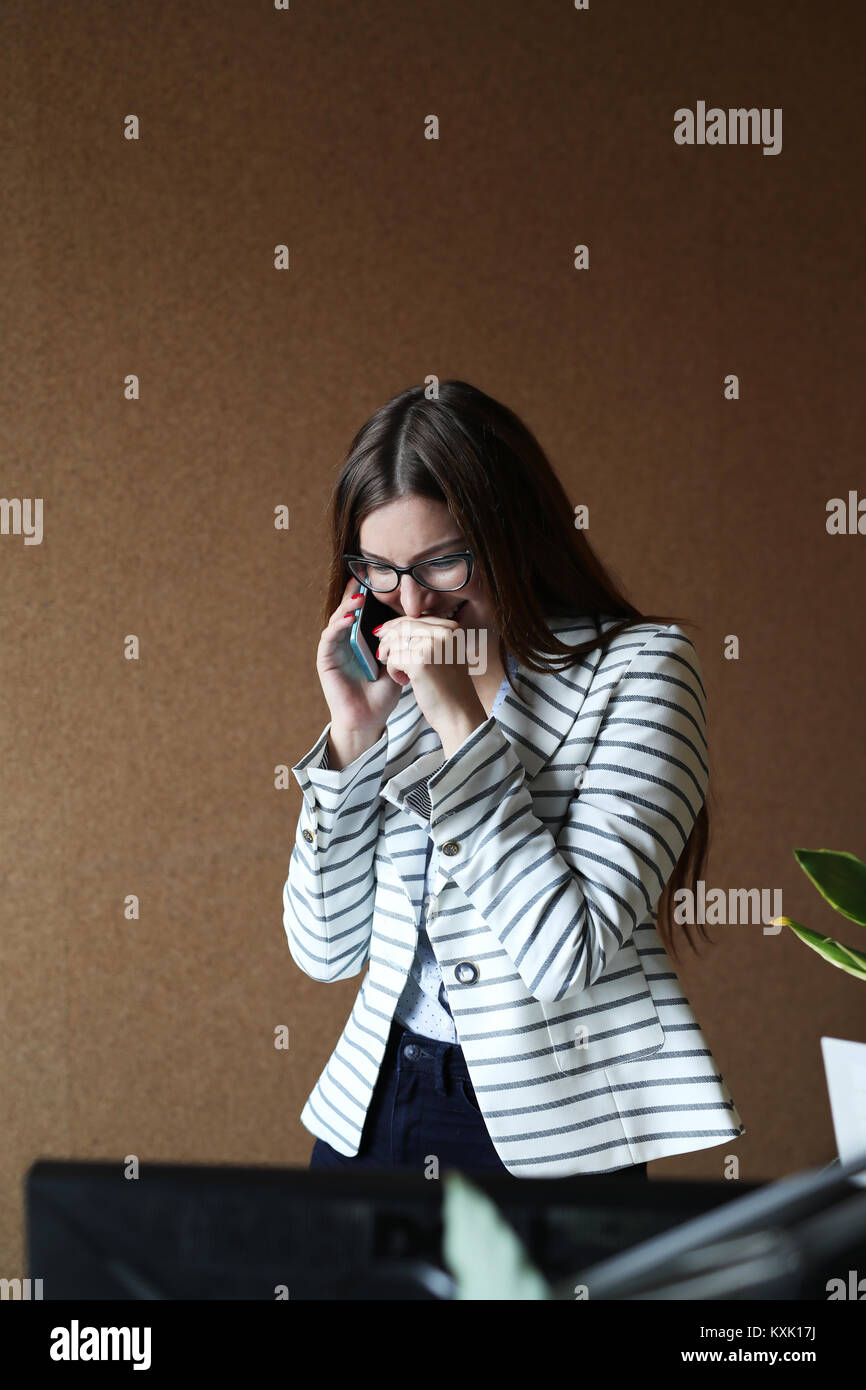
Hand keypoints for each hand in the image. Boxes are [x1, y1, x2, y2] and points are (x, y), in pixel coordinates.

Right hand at [316, 578, 403, 736]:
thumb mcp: (398, 664)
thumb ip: (401, 644)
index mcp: (362, 642)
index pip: (364, 613)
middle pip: (349, 611)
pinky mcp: (325, 660)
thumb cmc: (382, 696)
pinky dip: (339, 626)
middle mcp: (346, 642)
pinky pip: (329, 637)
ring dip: (348, 607)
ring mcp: (334, 650)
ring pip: (338, 620)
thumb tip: (419, 620)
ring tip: (360, 598)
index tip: (379, 579)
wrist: (368, 722)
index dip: (369, 596)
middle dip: (356, 594)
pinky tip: (350, 619)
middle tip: (366, 579)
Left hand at [373, 613, 487, 749]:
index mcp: (452, 628)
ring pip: (395, 643)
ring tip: (402, 674)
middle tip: (382, 654)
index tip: (384, 634)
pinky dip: (393, 671)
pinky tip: (404, 681)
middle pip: (403, 627)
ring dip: (391, 659)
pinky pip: (393, 659)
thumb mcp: (445, 655)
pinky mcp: (420, 662)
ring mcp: (432, 646)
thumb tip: (393, 627)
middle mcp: (444, 632)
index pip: (415, 619)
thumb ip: (426, 638)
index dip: (395, 626)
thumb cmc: (451, 689)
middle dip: (387, 640)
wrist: (460, 714)